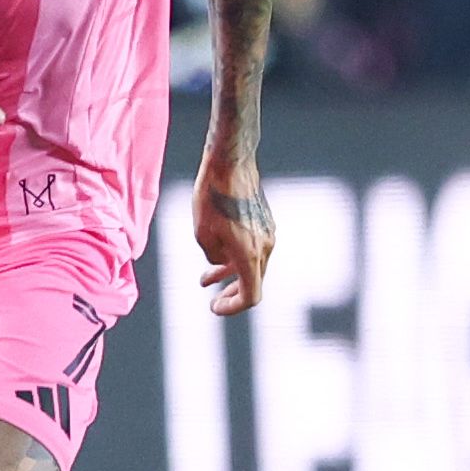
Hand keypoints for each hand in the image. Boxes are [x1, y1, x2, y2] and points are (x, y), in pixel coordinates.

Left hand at [194, 157, 274, 316]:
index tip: (214, 307)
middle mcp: (265, 246)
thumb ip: (213, 257)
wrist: (231, 162)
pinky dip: (236, 257)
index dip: (232, 308)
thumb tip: (220, 262)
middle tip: (213, 300)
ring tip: (205, 279)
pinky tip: (218, 253)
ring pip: (251, 264)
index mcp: (250, 253)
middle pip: (252, 282)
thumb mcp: (202, 233)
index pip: (250, 296)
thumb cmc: (212, 196)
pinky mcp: (265, 222)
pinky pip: (253, 248)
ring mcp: (268, 233)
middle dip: (231, 294)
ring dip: (230, 274)